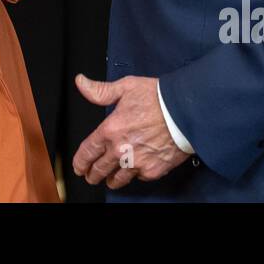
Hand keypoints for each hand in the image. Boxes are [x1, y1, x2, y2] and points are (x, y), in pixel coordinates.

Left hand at [71, 74, 190, 189]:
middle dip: (92, 175)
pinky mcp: (153, 170)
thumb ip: (100, 90)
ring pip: (117, 179)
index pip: (87, 152)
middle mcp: (120, 150)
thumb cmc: (158, 98)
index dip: (80, 162)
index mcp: (110, 130)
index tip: (78, 166)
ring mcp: (137, 163)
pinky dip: (135, 175)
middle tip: (90, 176)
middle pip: (99, 170)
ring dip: (111, 180)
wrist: (185, 111)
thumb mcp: (126, 87)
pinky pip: (139, 177)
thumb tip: (81, 83)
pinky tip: (134, 171)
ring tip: (109, 180)